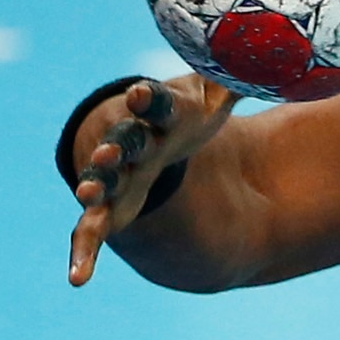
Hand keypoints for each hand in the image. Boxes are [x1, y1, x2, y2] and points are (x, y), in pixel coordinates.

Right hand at [65, 74, 234, 285]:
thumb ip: (234, 85)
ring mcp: (116, 178)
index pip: (156, 106)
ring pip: (101, 183)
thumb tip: (262, 59)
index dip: (150, 101)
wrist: (152, 141)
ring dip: (94, 187)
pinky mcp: (108, 210)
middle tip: (107, 154)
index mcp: (159, 118)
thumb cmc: (187, 119)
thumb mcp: (214, 101)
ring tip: (85, 195)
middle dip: (114, 149)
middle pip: (122, 145)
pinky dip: (84, 254)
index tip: (143, 94)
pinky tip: (78, 280)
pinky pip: (91, 232)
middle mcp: (131, 146)